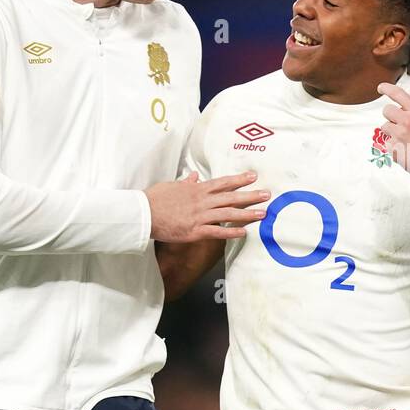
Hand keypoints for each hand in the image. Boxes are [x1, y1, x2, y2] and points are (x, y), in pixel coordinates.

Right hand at [145, 172, 269, 241]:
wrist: (142, 213)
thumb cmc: (154, 199)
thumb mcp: (171, 186)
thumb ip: (186, 182)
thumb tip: (194, 176)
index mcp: (197, 190)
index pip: (222, 183)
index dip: (239, 180)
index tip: (253, 176)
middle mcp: (202, 201)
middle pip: (231, 197)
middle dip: (250, 196)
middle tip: (267, 194)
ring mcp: (199, 216)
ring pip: (228, 214)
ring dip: (247, 213)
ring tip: (263, 214)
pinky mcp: (194, 231)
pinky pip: (217, 232)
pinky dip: (231, 232)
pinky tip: (244, 232)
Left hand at [377, 82, 409, 171]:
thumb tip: (406, 105)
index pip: (398, 94)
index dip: (387, 88)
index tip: (381, 88)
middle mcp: (407, 120)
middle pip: (387, 110)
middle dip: (390, 116)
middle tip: (398, 124)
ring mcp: (399, 133)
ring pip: (385, 126)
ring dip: (391, 132)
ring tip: (404, 139)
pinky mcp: (393, 146)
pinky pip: (387, 142)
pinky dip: (393, 145)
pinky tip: (404, 149)